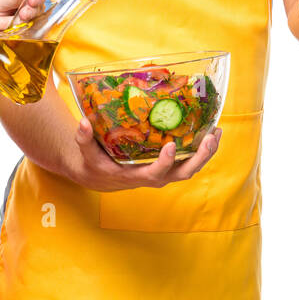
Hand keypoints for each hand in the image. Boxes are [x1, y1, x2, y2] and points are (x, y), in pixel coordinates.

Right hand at [68, 119, 222, 192]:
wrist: (100, 176)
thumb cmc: (94, 164)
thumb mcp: (86, 154)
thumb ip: (83, 139)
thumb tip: (82, 123)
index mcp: (136, 176)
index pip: (155, 173)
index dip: (164, 162)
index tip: (170, 146)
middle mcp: (155, 177)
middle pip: (184, 172)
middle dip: (200, 157)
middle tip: (210, 138)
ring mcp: (165, 172)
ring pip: (191, 167)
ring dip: (207, 152)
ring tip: (217, 132)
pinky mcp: (169, 165)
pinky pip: (190, 159)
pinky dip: (202, 147)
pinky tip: (210, 131)